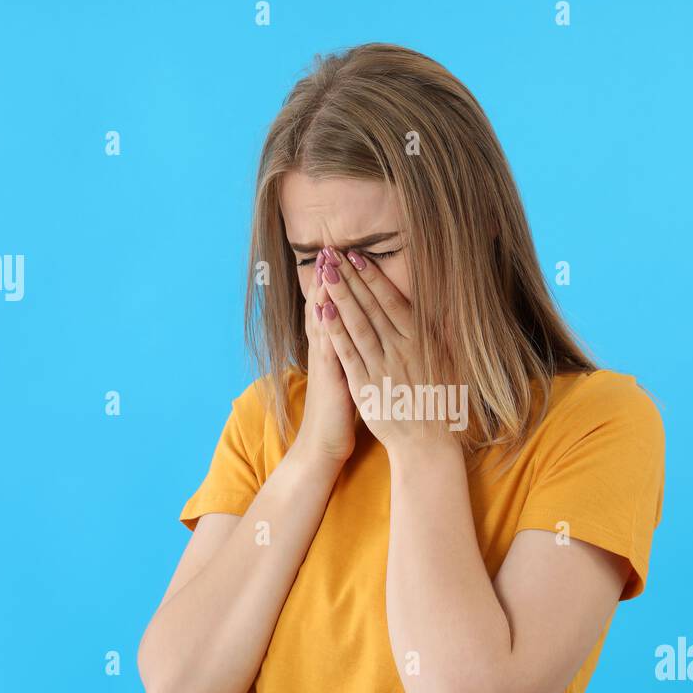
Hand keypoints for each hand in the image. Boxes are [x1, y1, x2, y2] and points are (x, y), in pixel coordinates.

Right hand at [293, 253, 356, 464]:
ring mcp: (327, 363)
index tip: (343, 254)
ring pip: (324, 322)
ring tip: (325, 266)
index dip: (339, 282)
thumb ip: (356, 355)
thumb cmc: (341, 413)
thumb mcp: (352, 378)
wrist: (323, 445)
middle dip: (330, 277)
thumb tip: (370, 336)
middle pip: (327, 307)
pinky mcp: (329, 379)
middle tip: (329, 248)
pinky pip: (327, 349)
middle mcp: (328, 351)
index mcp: (336, 349)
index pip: (336, 308)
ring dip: (324, 294)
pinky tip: (325, 309)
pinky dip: (326, 328)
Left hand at [317, 245, 461, 454]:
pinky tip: (324, 312)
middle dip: (350, 278)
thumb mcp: (448, 364)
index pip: (392, 302)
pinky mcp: (366, 386)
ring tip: (326, 273)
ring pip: (357, 325)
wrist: (427, 443)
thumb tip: (439, 308)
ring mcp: (382, 367)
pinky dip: (335, 331)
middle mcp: (401, 349)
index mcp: (420, 341)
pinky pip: (348, 354)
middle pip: (371, 307)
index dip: (372, 278)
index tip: (357, 257)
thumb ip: (438, 336)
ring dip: (340, 296)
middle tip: (332, 254)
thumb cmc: (439, 403)